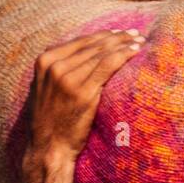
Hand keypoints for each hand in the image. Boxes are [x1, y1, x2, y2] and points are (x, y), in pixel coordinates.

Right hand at [17, 29, 143, 182]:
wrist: (49, 149)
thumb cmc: (51, 122)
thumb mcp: (45, 89)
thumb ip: (57, 70)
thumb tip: (80, 56)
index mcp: (44, 62)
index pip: (79, 41)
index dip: (102, 35)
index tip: (119, 33)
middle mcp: (54, 66)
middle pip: (92, 44)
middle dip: (116, 37)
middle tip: (135, 34)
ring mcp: (67, 78)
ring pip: (102, 52)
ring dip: (124, 44)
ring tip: (139, 41)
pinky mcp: (83, 91)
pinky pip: (108, 65)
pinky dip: (124, 54)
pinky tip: (136, 51)